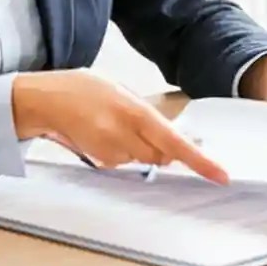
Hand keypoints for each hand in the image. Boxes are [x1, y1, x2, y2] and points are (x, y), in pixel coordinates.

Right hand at [12, 68, 228, 183]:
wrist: (46, 100)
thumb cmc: (85, 89)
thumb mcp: (121, 92)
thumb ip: (145, 116)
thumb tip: (169, 140)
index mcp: (135, 111)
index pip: (175, 142)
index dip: (199, 161)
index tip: (220, 175)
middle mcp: (123, 134)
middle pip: (159, 155)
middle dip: (159, 146)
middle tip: (138, 125)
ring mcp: (110, 150)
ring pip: (140, 159)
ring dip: (135, 145)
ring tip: (112, 123)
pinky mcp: (99, 161)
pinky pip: (122, 162)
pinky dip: (120, 150)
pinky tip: (102, 132)